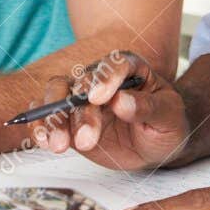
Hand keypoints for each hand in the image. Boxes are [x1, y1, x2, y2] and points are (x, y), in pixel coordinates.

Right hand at [30, 50, 187, 170]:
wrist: (157, 145)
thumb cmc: (167, 125)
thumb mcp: (169, 117)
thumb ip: (147, 107)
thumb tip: (121, 101)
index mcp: (130, 68)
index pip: (115, 64)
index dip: (105, 78)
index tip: (99, 98)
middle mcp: (101, 79)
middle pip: (82, 85)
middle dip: (80, 112)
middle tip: (86, 139)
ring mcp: (82, 99)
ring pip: (58, 97)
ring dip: (54, 120)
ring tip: (59, 145)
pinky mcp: (69, 119)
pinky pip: (47, 117)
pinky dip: (40, 126)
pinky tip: (43, 140)